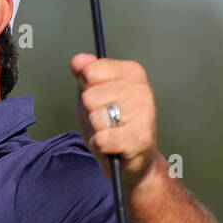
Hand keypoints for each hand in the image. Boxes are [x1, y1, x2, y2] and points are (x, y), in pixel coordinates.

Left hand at [71, 53, 163, 190]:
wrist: (131, 161)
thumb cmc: (110, 124)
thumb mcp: (93, 94)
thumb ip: (85, 74)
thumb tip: (77, 61)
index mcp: (132, 72)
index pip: (89, 73)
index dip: (86, 91)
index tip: (100, 100)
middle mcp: (142, 89)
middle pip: (89, 97)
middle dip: (91, 114)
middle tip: (106, 122)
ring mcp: (144, 113)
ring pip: (95, 118)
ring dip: (97, 132)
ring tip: (110, 134)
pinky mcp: (141, 138)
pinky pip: (101, 139)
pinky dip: (100, 147)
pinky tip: (113, 147)